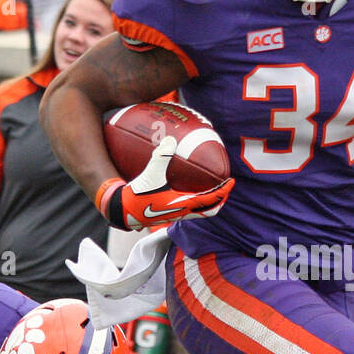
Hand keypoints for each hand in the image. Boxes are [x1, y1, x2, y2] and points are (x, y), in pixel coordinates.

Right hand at [97, 136, 233, 230]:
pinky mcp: (167, 214)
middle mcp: (182, 212)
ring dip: (208, 201)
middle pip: (210, 210)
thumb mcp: (150, 173)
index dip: (224, 191)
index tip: (231, 181)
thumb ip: (161, 156)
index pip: (211, 200)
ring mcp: (175, 215)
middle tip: (225, 187)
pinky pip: (186, 207)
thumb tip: (171, 138)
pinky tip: (185, 187)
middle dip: (220, 200)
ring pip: (199, 211)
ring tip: (211, 189)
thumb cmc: (136, 195)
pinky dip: (193, 199)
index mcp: (183, 204)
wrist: (122, 212)